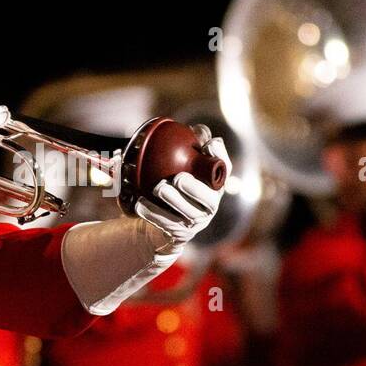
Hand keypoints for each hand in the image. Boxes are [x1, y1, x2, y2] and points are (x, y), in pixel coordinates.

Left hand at [133, 126, 228, 255]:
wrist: (160, 223)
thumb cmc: (174, 186)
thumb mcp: (182, 165)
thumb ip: (192, 146)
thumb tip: (197, 130)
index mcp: (214, 185)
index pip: (224, 170)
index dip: (220, 158)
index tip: (209, 145)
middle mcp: (210, 206)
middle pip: (208, 200)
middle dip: (195, 189)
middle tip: (178, 178)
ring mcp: (195, 223)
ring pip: (188, 214)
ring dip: (173, 201)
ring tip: (159, 188)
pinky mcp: (179, 235)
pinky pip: (166, 224)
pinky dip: (153, 214)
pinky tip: (140, 203)